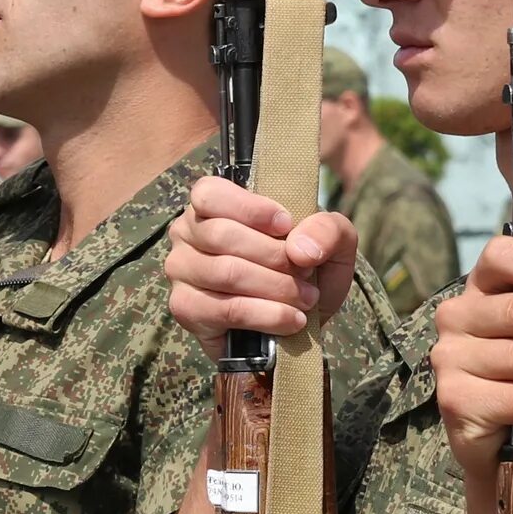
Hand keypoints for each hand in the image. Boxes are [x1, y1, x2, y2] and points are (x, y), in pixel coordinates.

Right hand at [164, 177, 356, 352]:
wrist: (298, 320)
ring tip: (305, 298)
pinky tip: (292, 319)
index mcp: (212, 204)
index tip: (286, 226)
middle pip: (222, 235)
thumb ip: (327, 229)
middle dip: (274, 256)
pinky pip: (226, 309)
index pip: (210, 193)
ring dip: (276, 288)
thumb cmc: (306, 269)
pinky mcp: (186, 309)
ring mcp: (181, 272)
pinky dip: (267, 315)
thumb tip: (300, 248)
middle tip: (306, 273)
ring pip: (226, 273)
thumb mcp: (332, 241)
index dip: (250, 209)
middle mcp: (187, 233)